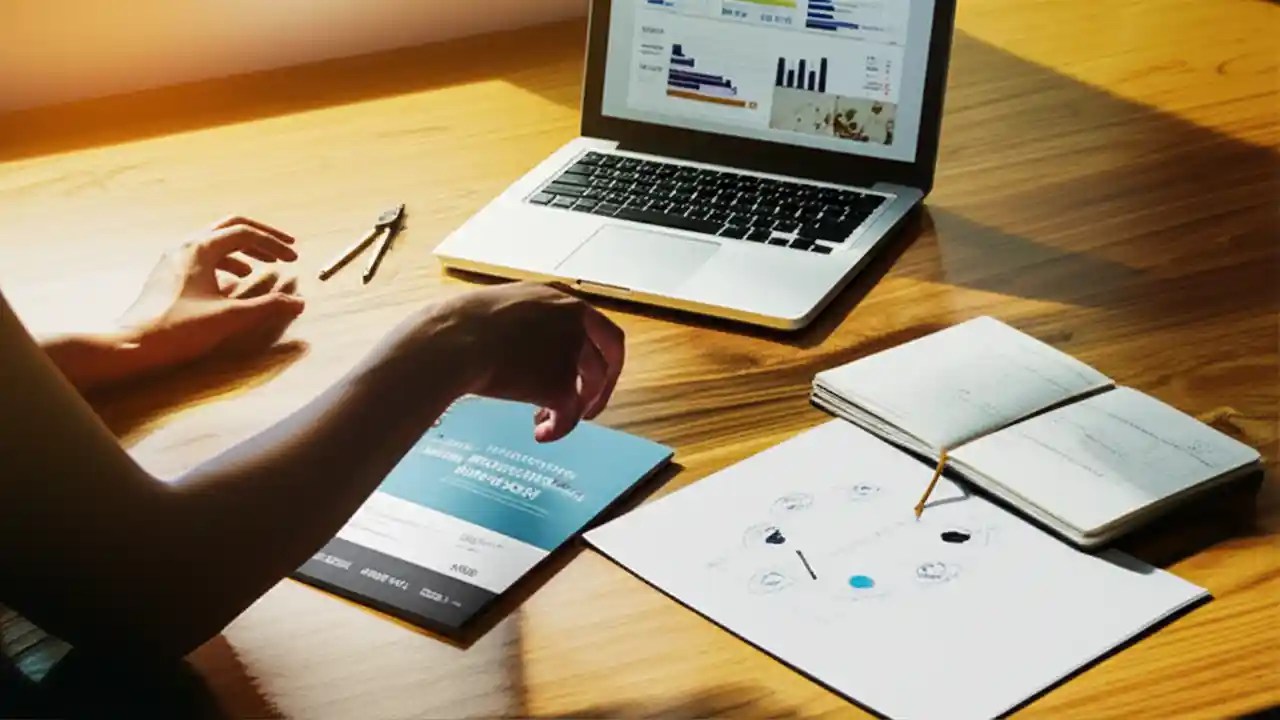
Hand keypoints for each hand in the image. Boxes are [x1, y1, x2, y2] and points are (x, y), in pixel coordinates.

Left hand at [118, 216, 305, 369]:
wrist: (132, 344)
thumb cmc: (179, 328)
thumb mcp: (229, 317)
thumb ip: (267, 306)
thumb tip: (298, 302)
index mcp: (200, 249)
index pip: (245, 233)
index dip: (274, 244)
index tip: (294, 258)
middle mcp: (186, 247)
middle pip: (229, 228)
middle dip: (260, 238)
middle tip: (284, 250)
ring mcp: (174, 260)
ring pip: (216, 243)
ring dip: (244, 251)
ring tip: (263, 266)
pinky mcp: (168, 276)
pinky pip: (204, 259)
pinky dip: (226, 264)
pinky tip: (235, 282)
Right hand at [422, 282, 624, 442]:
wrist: (451, 341)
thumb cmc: (462, 325)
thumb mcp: (507, 308)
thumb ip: (532, 322)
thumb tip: (534, 346)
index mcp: (562, 300)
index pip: (603, 330)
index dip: (604, 357)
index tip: (594, 374)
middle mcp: (574, 322)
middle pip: (608, 361)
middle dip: (599, 389)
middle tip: (586, 408)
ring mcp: (571, 351)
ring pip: (590, 389)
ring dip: (574, 410)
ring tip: (548, 422)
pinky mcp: (560, 384)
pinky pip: (569, 415)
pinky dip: (559, 429)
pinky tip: (542, 435)